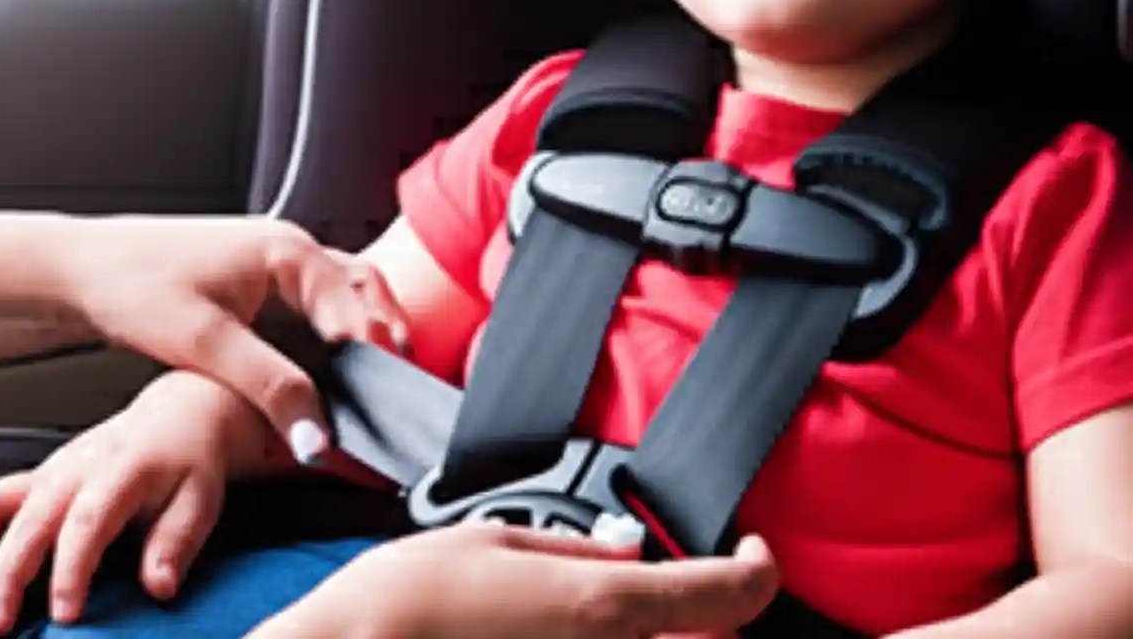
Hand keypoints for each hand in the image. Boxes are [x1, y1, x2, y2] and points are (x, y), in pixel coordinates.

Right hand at [0, 371, 266, 635]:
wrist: (179, 417)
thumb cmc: (188, 460)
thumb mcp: (199, 500)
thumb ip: (176, 542)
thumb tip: (160, 585)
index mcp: (122, 470)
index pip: (87, 524)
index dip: (71, 570)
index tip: (64, 612)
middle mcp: (79, 467)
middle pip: (34, 520)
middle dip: (11, 574)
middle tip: (0, 622)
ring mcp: (55, 469)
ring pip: (4, 507)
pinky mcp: (42, 476)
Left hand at [50, 216, 408, 460]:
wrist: (80, 270)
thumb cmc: (132, 286)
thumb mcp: (204, 343)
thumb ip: (268, 387)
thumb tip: (315, 437)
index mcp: (286, 250)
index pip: (353, 307)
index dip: (371, 359)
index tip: (379, 406)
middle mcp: (292, 249)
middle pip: (366, 291)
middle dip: (388, 338)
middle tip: (399, 391)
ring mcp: (280, 264)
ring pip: (348, 297)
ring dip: (368, 336)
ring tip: (380, 385)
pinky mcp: (265, 285)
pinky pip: (321, 308)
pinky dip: (340, 338)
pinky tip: (337, 373)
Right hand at [249, 524, 779, 637]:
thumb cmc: (402, 605)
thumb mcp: (493, 541)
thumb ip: (576, 551)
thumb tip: (628, 554)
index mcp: (605, 608)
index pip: (734, 594)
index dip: (757, 567)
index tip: (751, 552)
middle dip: (709, 616)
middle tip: (672, 588)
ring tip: (602, 618)